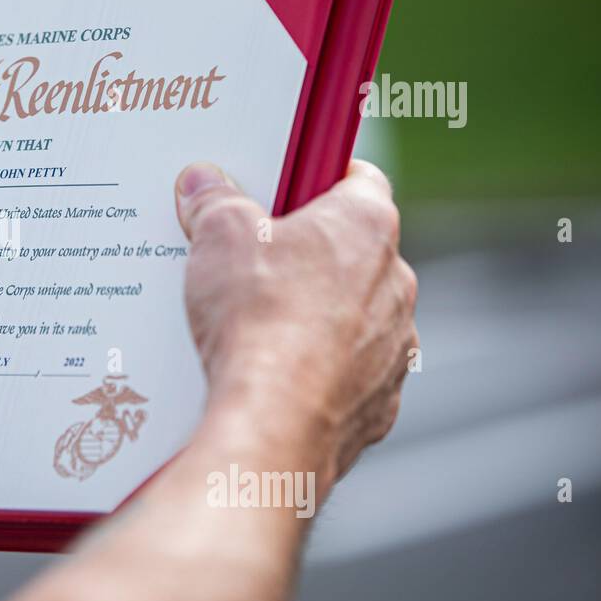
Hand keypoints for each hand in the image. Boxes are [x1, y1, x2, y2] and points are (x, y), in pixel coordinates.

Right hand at [174, 160, 417, 484]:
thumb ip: (214, 201)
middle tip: (247, 259)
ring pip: (352, 317)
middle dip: (304, 253)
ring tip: (251, 327)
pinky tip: (269, 377)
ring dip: (313, 317)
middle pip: (351, 251)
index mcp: (366, 226)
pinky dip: (316, 374)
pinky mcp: (378, 403)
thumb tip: (204, 183)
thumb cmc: (258, 320)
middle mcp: (395, 283)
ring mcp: (393, 348)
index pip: (358, 177)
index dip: (317, 177)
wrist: (274, 423)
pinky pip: (347, 375)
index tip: (283, 185)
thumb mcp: (217, 237)